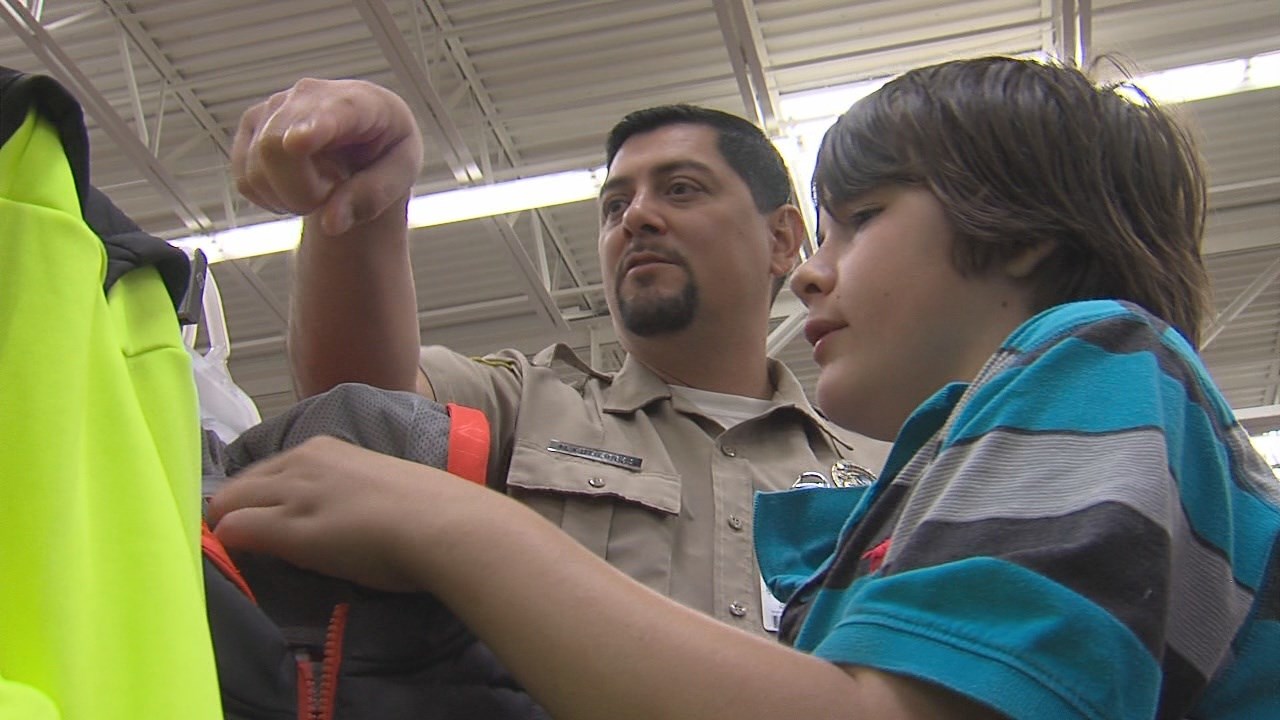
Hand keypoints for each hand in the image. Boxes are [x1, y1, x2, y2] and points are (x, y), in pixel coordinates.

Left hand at [207, 435, 454, 591]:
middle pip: (238, 485)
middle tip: (242, 549)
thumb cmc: (426, 508)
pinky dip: (227, 544)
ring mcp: (292, 493)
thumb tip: (339, 513)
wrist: (440, 524)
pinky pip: (234, 528)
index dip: (259, 500)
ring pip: (227, 504)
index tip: (265, 524)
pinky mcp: (288, 528)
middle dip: (231, 513)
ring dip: (226, 529)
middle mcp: (301, 462)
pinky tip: (238, 563)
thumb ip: (345, 491)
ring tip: (237, 559)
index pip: (267, 471)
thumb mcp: (374, 486)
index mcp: (324, 448)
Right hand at [230, 78, 423, 234]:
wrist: (362, 133)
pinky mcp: (251, 126)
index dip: (311, 129)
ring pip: (257, 172)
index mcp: (359, 102)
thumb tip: (330, 224)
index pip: (331, 114)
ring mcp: (273, 107)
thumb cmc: (387, 150)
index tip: (298, 143)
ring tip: (322, 185)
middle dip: (302, 193)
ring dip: (290, 198)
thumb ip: (373, 196)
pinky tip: (297, 184)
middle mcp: (308, 94)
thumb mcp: (402, 173)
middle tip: (333, 195)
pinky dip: (271, 198)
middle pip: (276, 149)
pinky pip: (246, 181)